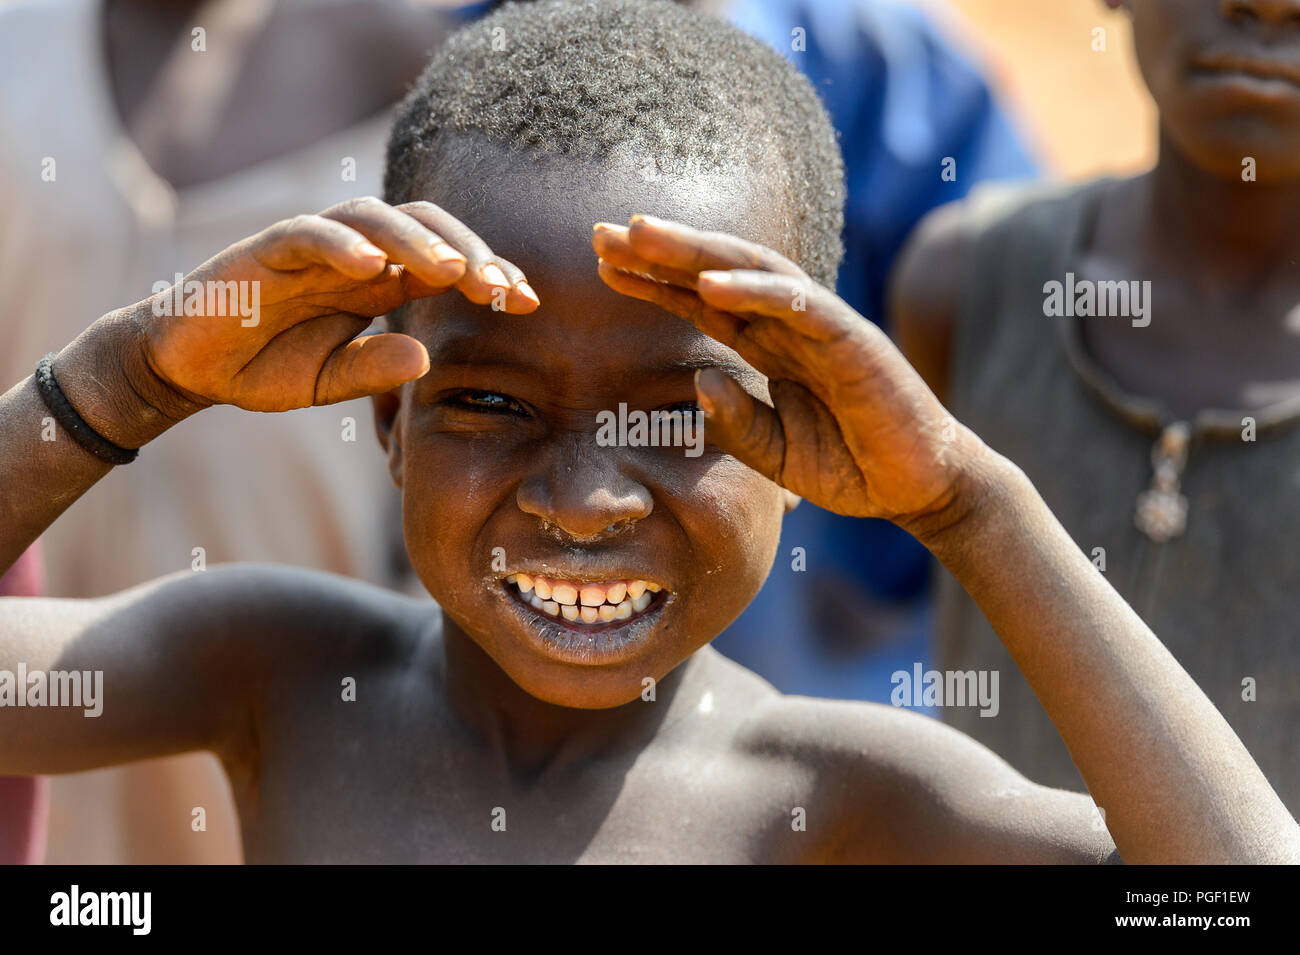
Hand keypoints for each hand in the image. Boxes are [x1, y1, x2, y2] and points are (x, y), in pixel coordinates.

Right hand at [137, 197, 537, 412]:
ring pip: (372, 218)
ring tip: (450, 270)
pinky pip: (307, 233)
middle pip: (423, 227)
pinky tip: (372, 266)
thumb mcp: (327, 381)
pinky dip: (340, 245)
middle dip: (469, 252)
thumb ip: (373, 369)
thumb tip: (423, 356)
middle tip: (504, 288)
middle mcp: (353, 254)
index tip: (528, 303)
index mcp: (378, 281)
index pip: (445, 261)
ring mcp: (310, 246)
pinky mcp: (265, 248)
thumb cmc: (262, 365)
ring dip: (415, 241)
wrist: (187, 365)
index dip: (488, 274)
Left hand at [593, 214, 980, 528]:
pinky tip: (709, 283)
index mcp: (770, 348)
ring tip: (643, 233)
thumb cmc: (852, 468)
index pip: (701, 303)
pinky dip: (754, 290)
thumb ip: (736, 423)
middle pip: (717, 273)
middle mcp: (790, 326)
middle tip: (601, 231)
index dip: (653, 281)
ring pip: (753, 271)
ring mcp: (823, 327)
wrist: (920, 489)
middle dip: (660, 251)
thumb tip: (697, 385)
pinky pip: (800, 306)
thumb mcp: (777, 456)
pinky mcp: (854, 341)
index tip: (602, 265)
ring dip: (696, 251)